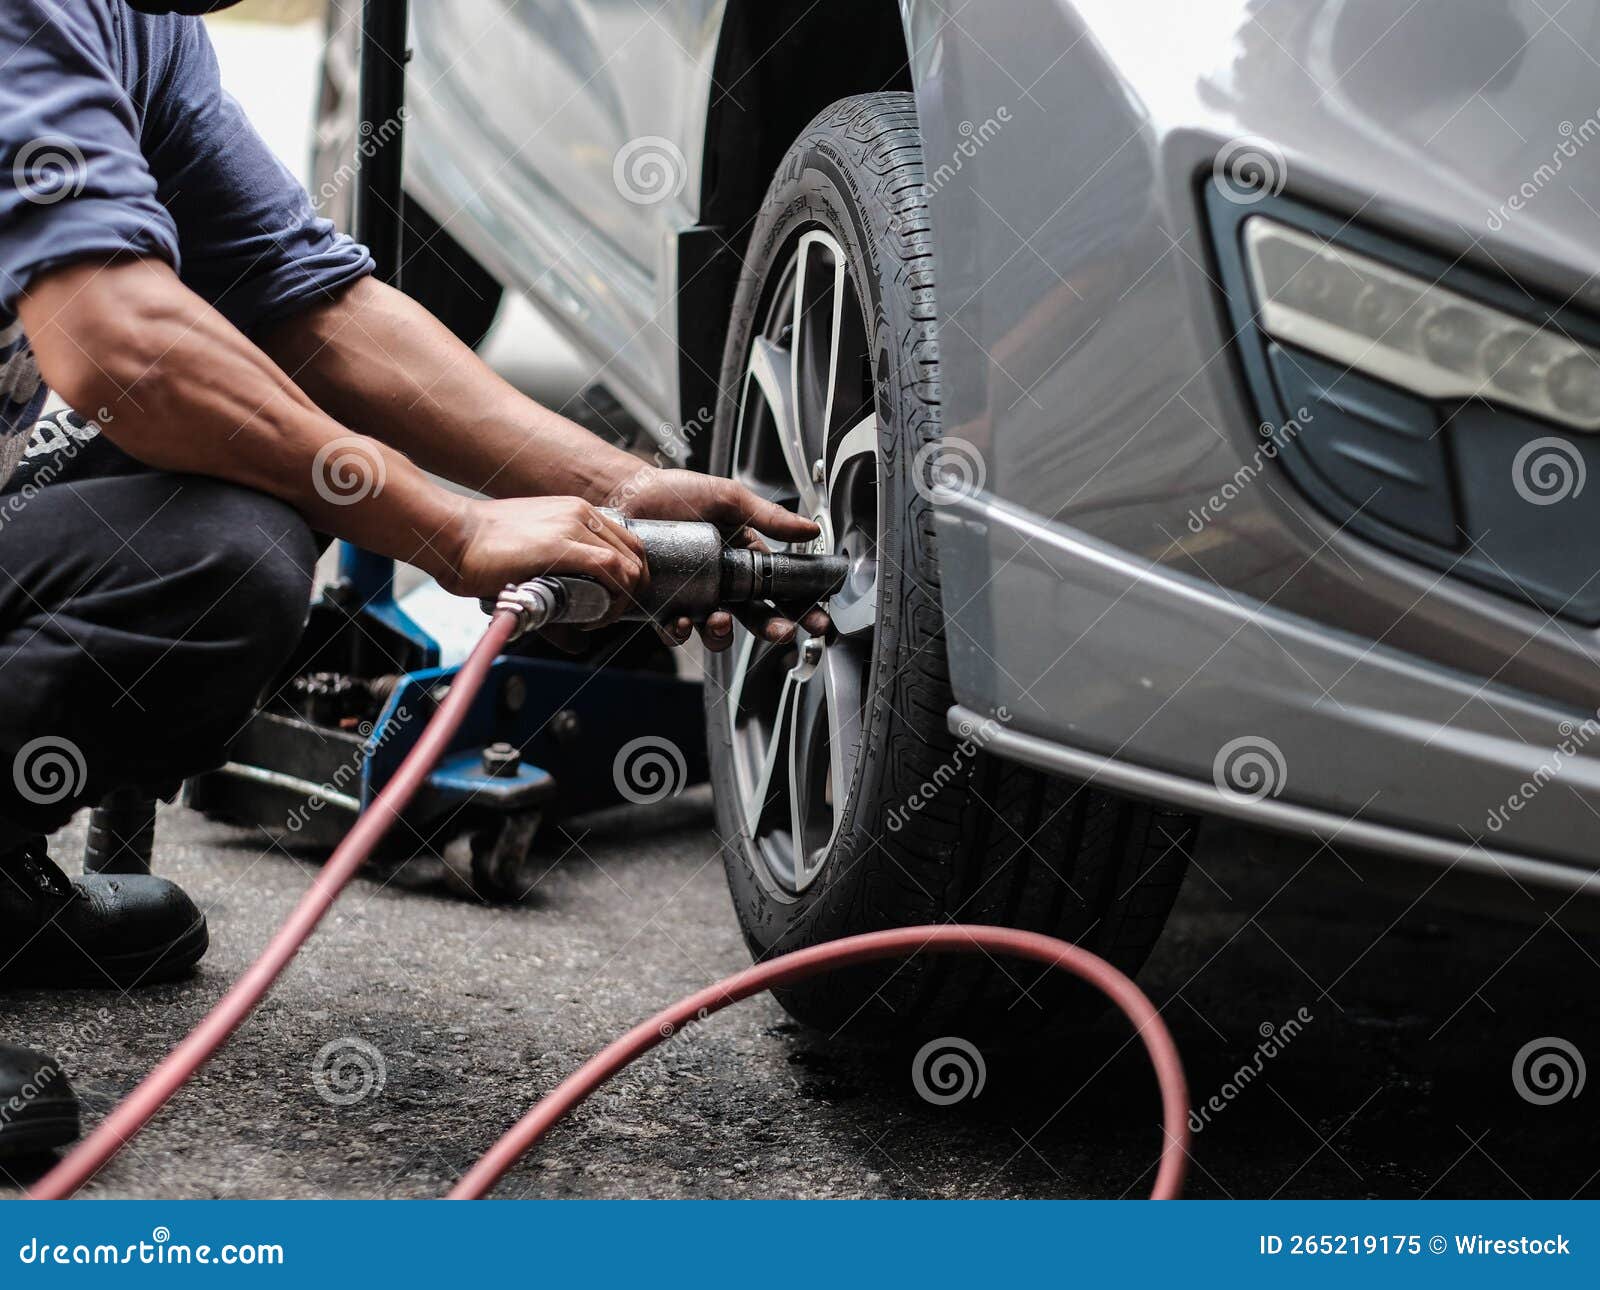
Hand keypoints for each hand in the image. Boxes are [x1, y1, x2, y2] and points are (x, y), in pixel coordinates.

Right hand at [441, 496, 647, 607]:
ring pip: (628, 565)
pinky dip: (613, 598)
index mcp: (576, 512)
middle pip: (635, 555)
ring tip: (598, 618)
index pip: (627, 545)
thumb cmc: (483, 549)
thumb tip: (577, 630)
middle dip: (632, 592)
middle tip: (609, 614)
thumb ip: (558, 584)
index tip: (613, 602)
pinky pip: (610, 570)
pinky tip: (592, 616)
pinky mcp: (561, 544)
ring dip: (623, 599)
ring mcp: (573, 525)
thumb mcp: (532, 559)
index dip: (630, 578)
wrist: (452, 535)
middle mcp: (580, 513)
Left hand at [617, 468, 830, 650]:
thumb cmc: (675, 492)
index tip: (816, 619)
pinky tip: (678, 620)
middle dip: (773, 629)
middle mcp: (721, 583)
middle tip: (781, 631)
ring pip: (717, 631)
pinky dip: (679, 632)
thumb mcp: (729, 498)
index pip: (778, 589)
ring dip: (722, 634)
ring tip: (718, 620)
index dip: (801, 607)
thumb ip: (769, 517)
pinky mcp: (664, 605)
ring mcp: (693, 597)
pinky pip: (675, 631)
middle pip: (755, 617)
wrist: (625, 493)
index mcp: (743, 559)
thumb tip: (810, 529)